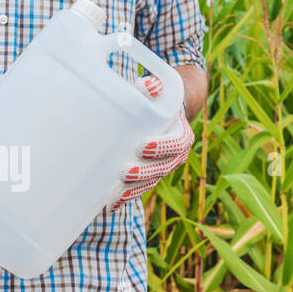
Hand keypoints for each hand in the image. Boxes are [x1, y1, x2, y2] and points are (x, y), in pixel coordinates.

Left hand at [110, 76, 193, 211]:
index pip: (177, 143)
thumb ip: (154, 86)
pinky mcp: (148, 176)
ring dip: (135, 189)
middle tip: (124, 171)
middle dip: (144, 172)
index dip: (162, 147)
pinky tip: (111, 204)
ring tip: (116, 193)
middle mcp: (175, 155)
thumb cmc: (157, 99)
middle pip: (163, 168)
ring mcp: (162, 167)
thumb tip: (148, 86)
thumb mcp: (157, 90)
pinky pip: (140, 189)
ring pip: (152, 182)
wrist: (163, 113)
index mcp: (181, 133)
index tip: (141, 146)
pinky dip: (126, 197)